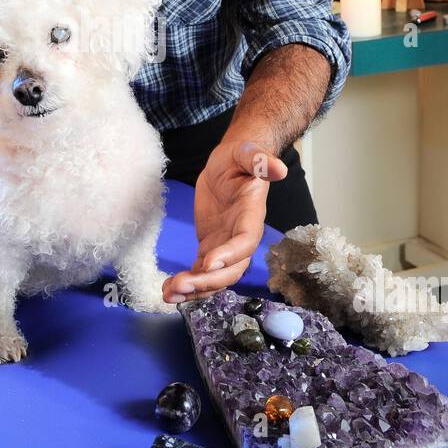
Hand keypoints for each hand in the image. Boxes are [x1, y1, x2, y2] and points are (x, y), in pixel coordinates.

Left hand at [161, 139, 288, 302]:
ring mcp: (224, 245)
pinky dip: (187, 283)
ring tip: (170, 295)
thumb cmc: (240, 157)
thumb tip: (278, 168)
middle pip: (230, 269)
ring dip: (195, 289)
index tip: (208, 262)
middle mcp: (239, 237)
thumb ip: (260, 160)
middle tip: (181, 285)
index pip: (245, 242)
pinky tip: (168, 290)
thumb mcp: (246, 153)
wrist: (230, 164)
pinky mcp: (210, 246)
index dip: (230, 255)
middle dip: (208, 281)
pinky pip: (200, 271)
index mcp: (251, 216)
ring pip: (215, 277)